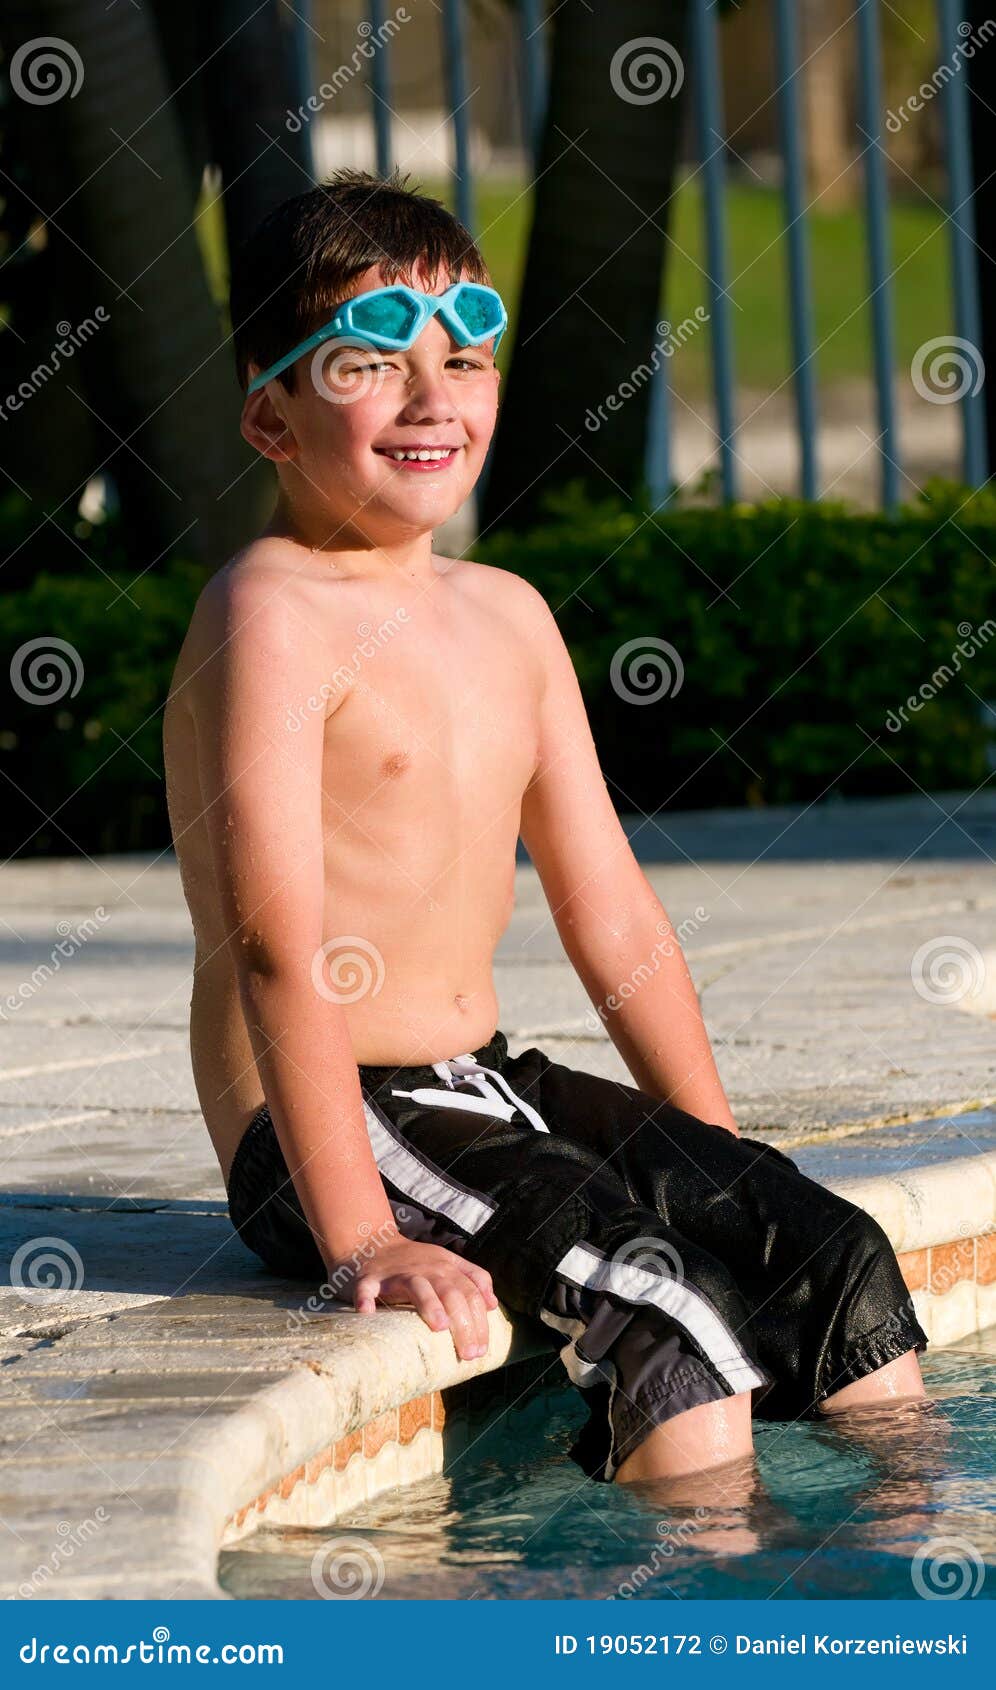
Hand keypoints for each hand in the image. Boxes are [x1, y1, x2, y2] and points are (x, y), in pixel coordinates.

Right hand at [332, 1236, 499, 1361]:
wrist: (375, 1243)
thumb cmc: (417, 1262)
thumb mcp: (449, 1262)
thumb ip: (474, 1278)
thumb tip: (492, 1305)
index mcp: (446, 1267)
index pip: (471, 1293)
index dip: (479, 1321)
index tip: (482, 1349)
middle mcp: (426, 1268)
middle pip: (451, 1293)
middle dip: (463, 1324)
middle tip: (468, 1353)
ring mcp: (398, 1273)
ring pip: (418, 1286)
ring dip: (429, 1304)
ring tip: (440, 1327)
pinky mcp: (369, 1278)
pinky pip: (367, 1288)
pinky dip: (366, 1299)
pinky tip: (367, 1313)